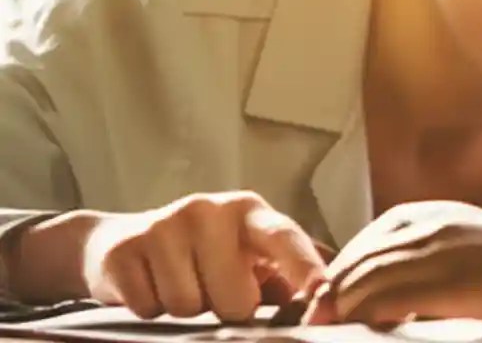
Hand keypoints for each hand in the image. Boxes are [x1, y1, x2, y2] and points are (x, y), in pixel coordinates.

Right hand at [15, 192, 326, 321]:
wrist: (120, 240)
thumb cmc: (203, 254)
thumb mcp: (246, 254)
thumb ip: (283, 275)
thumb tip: (322, 300)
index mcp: (250, 212)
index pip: (284, 238)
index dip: (305, 268)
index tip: (323, 295)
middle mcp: (209, 209)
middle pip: (235, 297)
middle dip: (227, 308)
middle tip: (212, 289)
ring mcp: (165, 225)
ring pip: (188, 306)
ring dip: (185, 309)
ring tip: (180, 283)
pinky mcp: (125, 249)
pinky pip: (149, 307)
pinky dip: (149, 308)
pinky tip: (149, 285)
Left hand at [304, 201, 481, 334]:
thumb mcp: (480, 249)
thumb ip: (442, 263)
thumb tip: (410, 295)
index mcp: (435, 216)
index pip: (369, 244)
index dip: (342, 275)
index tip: (327, 304)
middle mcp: (430, 226)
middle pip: (359, 260)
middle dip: (331, 293)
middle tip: (312, 323)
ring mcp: (439, 251)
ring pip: (365, 277)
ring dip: (340, 306)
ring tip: (323, 328)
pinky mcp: (450, 281)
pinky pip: (389, 298)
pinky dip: (364, 314)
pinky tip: (356, 328)